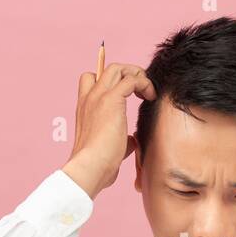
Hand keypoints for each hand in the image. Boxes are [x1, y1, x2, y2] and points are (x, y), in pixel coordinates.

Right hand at [62, 63, 155, 198]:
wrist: (90, 167)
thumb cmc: (97, 165)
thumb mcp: (109, 149)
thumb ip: (121, 141)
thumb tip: (132, 142)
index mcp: (84, 108)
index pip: (91, 80)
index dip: (110, 81)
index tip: (126, 93)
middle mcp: (89, 98)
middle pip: (108, 70)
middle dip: (128, 73)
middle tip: (141, 89)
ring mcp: (99, 97)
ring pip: (119, 68)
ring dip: (136, 74)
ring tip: (147, 90)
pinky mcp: (111, 100)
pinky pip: (131, 79)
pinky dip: (144, 83)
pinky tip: (150, 96)